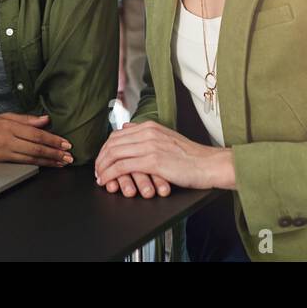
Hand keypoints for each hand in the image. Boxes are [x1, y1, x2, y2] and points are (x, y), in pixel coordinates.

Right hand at [0, 114, 72, 166]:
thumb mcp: (5, 116)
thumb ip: (26, 119)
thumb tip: (46, 119)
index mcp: (9, 126)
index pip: (36, 134)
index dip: (53, 139)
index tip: (66, 143)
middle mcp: (7, 139)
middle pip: (36, 148)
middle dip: (55, 153)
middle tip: (69, 156)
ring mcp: (4, 152)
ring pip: (31, 158)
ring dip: (49, 161)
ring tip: (62, 162)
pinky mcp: (1, 162)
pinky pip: (23, 164)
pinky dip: (37, 165)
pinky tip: (47, 165)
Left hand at [94, 121, 232, 193]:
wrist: (209, 164)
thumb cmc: (190, 156)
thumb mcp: (166, 137)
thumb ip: (146, 133)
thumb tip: (126, 127)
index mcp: (150, 126)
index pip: (117, 134)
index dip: (105, 148)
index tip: (102, 160)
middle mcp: (148, 133)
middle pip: (112, 143)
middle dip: (100, 158)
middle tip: (97, 171)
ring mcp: (150, 146)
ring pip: (114, 154)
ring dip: (102, 168)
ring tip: (100, 178)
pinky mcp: (153, 161)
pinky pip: (122, 167)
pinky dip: (110, 175)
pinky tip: (107, 181)